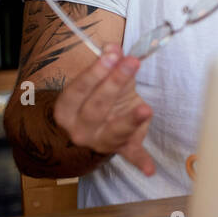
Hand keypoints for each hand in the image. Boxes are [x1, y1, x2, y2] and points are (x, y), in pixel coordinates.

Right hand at [51, 43, 156, 175]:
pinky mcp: (121, 149)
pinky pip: (131, 156)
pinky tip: (151, 170)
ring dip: (131, 120)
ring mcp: (100, 142)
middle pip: (97, 107)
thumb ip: (109, 63)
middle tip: (131, 63)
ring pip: (114, 130)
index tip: (112, 54)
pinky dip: (142, 162)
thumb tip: (113, 46)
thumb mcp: (100, 78)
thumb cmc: (97, 97)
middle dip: (115, 83)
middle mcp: (79, 129)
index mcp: (66, 110)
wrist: (93, 127)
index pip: (79, 89)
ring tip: (145, 110)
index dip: (96, 71)